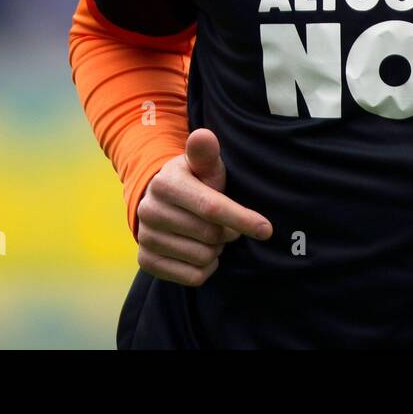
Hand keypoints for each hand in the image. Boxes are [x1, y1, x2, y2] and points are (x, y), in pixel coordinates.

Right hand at [136, 128, 272, 286]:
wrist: (162, 201)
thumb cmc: (195, 181)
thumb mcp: (203, 165)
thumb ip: (206, 153)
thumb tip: (204, 136)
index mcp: (166, 184)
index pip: (212, 207)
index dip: (242, 218)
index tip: (267, 229)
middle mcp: (149, 211)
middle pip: (210, 235)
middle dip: (228, 233)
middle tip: (227, 225)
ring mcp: (145, 238)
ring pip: (202, 258)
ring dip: (216, 251)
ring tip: (211, 236)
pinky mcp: (145, 261)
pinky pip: (191, 277)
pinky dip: (205, 268)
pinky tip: (202, 251)